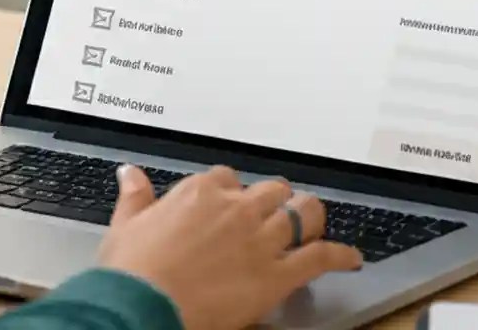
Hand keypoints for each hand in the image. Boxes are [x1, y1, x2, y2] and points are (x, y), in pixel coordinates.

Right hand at [99, 166, 361, 329]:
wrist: (144, 303)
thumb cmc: (133, 270)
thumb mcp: (126, 225)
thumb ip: (135, 196)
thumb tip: (129, 173)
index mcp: (201, 191)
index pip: (228, 178)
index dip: (232, 192)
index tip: (230, 205)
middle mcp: (238, 208)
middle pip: (273, 191)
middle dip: (275, 202)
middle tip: (274, 215)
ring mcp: (261, 239)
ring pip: (303, 214)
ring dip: (309, 218)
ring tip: (312, 224)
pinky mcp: (278, 274)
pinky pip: (321, 256)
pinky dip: (340, 255)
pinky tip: (350, 259)